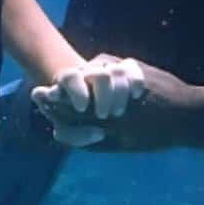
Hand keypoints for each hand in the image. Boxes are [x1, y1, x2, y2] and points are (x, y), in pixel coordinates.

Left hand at [31, 54, 145, 146]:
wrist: (91, 116)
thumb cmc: (76, 124)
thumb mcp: (69, 132)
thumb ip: (76, 136)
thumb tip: (100, 133)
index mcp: (67, 84)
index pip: (70, 77)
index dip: (77, 91)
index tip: (81, 108)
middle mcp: (87, 72)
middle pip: (99, 75)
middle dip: (105, 97)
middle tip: (102, 116)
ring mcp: (106, 68)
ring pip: (118, 71)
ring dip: (121, 94)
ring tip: (118, 113)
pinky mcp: (124, 67)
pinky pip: (132, 68)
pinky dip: (135, 82)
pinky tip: (135, 96)